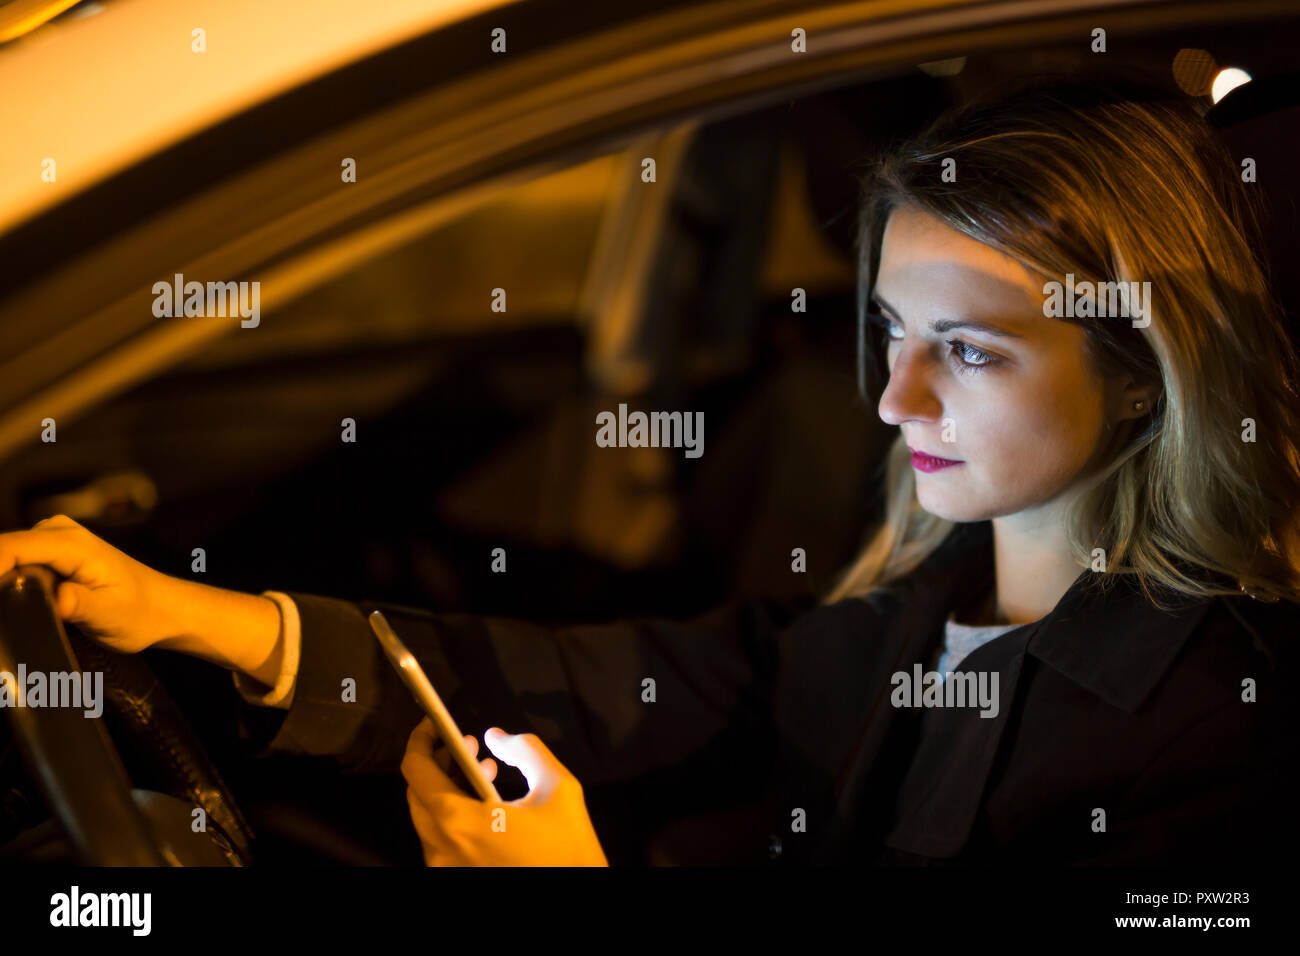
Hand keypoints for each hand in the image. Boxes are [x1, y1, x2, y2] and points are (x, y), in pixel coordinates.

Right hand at [0, 514, 283, 683]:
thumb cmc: (139, 612)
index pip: (10, 548)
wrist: (161, 608)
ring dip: (4, 583)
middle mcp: (57, 532)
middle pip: (2, 551)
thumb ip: (80, 605)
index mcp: (71, 543)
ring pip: (7, 558)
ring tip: (23, 613)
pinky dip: (11, 582)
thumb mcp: (110, 614)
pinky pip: (17, 564)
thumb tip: (59, 598)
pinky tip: (19, 603)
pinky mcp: (50, 553)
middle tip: (7, 616)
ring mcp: (52, 539)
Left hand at [401, 717, 608, 866]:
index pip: (416, 770)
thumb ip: (525, 750)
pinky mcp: (454, 876)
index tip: (434, 723)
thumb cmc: (567, 846)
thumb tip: (495, 738)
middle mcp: (441, 848)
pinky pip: (440, 839)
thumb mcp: (557, 786)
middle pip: (417, 792)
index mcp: (459, 822)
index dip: (421, 739)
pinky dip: (453, 814)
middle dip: (439, 762)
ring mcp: (445, 866)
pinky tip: (486, 806)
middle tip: (470, 747)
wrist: (575, 889)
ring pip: (428, 816)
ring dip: (447, 788)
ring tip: (485, 773)